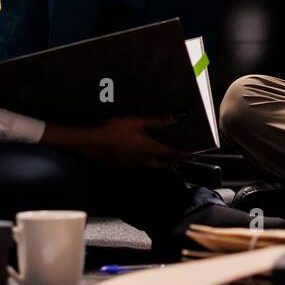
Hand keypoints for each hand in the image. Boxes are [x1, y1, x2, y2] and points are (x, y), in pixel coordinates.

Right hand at [44, 115, 187, 170]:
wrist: (92, 144)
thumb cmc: (114, 130)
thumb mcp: (137, 121)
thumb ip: (157, 119)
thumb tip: (177, 116)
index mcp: (150, 149)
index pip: (172, 154)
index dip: (183, 154)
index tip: (192, 154)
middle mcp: (145, 160)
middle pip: (164, 164)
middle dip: (174, 161)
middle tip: (180, 157)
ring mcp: (134, 166)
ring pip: (153, 168)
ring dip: (162, 165)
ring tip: (166, 160)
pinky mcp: (125, 167)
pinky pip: (142, 169)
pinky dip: (149, 166)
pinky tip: (145, 161)